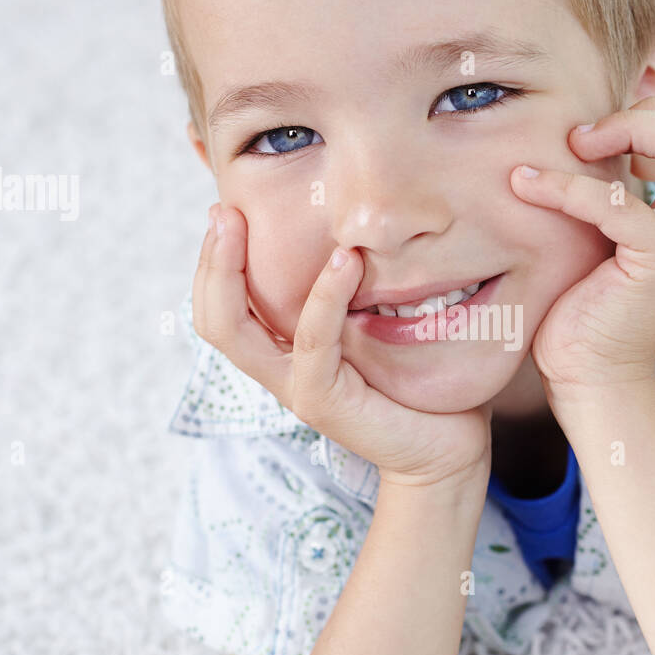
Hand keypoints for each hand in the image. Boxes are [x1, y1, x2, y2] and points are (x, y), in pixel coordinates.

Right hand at [192, 205, 492, 488]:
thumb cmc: (415, 378)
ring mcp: (295, 388)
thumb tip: (352, 224)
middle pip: (213, 318)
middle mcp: (278, 370)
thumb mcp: (373, 322)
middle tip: (222, 211)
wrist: (445, 445)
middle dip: (210, 260)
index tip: (225, 209)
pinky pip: (312, 340)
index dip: (212, 260)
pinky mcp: (322, 401)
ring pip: (235, 331)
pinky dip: (325, 295)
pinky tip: (345, 259)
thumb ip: (350, 288)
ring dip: (233, 269)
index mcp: (282, 351)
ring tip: (243, 219)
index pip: (222, 306)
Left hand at [508, 97, 654, 402]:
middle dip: (646, 113)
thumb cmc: (584, 309)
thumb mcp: (602, 236)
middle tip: (586, 137)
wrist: (590, 380)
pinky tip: (526, 185)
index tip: (598, 137)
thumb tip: (577, 136)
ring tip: (568, 148)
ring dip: (620, 130)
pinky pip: (616, 202)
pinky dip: (567, 186)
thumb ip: (611, 192)